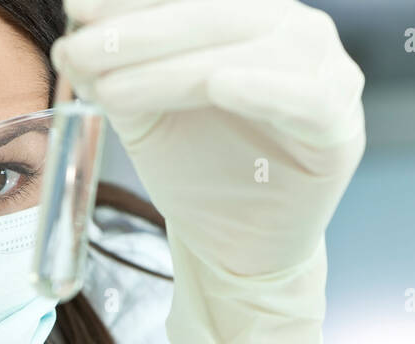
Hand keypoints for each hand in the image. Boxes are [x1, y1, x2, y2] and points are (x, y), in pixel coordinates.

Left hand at [52, 0, 365, 343]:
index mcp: (253, 16)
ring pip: (253, 50)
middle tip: (82, 49)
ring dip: (177, 66)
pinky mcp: (340, 126)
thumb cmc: (200, 172)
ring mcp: (328, 74)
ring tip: (118, 87)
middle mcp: (296, 30)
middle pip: (217, 13)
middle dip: (142, 31)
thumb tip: (73, 32)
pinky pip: (307, 98)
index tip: (75, 10)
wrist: (236, 248)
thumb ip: (120, 67)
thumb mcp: (147, 110)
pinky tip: (221, 85)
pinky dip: (263, 87)